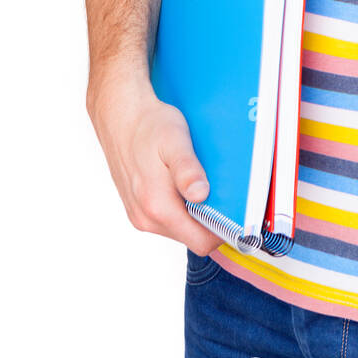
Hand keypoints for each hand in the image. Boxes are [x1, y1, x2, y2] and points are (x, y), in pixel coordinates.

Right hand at [87, 72, 220, 255]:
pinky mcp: (136, 208)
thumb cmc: (149, 125)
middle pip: (191, 237)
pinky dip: (180, 207)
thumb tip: (200, 194)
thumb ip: (187, 170)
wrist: (120, 115)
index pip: (201, 242)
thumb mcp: (175, 140)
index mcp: (157, 207)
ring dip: (194, 213)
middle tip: (224, 192)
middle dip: (210, 221)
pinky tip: (184, 182)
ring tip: (203, 183)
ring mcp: (139, 215)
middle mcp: (145, 218)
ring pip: (179, 228)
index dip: (223, 231)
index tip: (237, 212)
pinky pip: (166, 218)